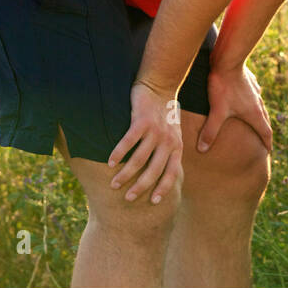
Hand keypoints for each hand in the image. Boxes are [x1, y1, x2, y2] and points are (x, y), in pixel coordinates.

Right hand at [108, 81, 182, 204]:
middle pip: (153, 170)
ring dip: (125, 174)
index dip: (163, 188)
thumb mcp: (173, 134)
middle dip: (141, 187)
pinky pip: (128, 142)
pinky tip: (110, 162)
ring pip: (139, 159)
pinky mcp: (142, 121)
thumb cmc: (164, 113)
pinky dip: (118, 154)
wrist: (160, 85)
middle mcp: (168, 141)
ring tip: (114, 184)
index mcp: (177, 146)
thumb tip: (160, 173)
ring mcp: (155, 131)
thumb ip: (168, 151)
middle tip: (128, 198)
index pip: (172, 172)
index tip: (154, 202)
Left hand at [199, 64, 272, 155]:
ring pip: (260, 107)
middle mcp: (257, 102)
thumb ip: (210, 131)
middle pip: (265, 120)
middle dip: (263, 132)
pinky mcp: (249, 81)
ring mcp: (255, 91)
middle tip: (262, 140)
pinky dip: (252, 102)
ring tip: (254, 121)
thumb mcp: (217, 110)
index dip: (267, 143)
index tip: (268, 152)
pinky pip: (254, 95)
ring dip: (259, 116)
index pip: (265, 132)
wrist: (228, 60)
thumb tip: (203, 149)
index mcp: (254, 113)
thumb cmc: (224, 86)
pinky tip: (246, 99)